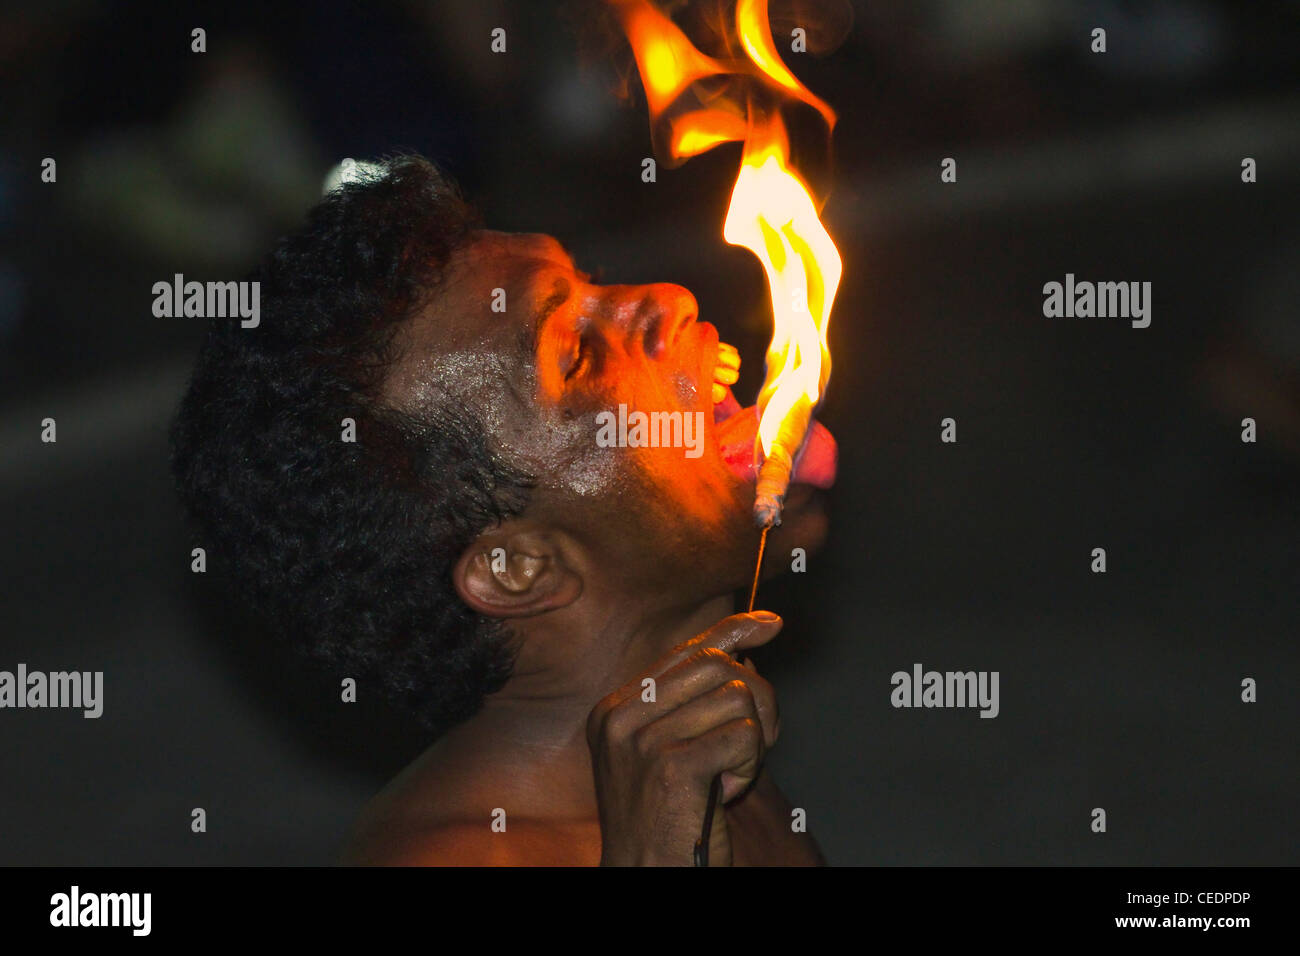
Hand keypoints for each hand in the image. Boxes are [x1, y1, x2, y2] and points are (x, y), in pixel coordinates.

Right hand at [586, 611, 782, 865]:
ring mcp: (642, 740)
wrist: (645, 877)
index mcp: (615, 709)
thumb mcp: (671, 752)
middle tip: (756, 745)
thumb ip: (695, 704)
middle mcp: (621, 716)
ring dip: (752, 741)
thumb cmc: (667, 822)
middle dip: (757, 700)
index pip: (685, 652)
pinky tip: (725, 792)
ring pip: (737, 697)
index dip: (733, 631)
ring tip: (728, 776)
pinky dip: (750, 765)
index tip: (770, 624)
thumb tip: (746, 646)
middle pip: (717, 666)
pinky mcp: (671, 766)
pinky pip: (743, 736)